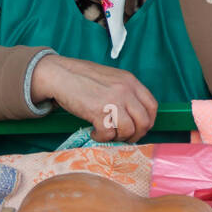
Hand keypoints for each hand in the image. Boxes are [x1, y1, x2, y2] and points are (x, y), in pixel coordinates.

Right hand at [32, 54, 158, 141]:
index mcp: (130, 81)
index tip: (138, 128)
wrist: (59, 74)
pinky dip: (101, 137)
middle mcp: (125, 90)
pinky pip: (108, 134)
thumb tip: (132, 115)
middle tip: (123, 137)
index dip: (147, 122)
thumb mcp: (110, 79)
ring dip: (118, 137)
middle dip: (135, 134)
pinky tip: (94, 132)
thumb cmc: (81, 77)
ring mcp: (113, 101)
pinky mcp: (98, 112)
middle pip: (144, 121)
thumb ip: (124, 92)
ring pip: (128, 130)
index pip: (152, 106)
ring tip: (106, 133)